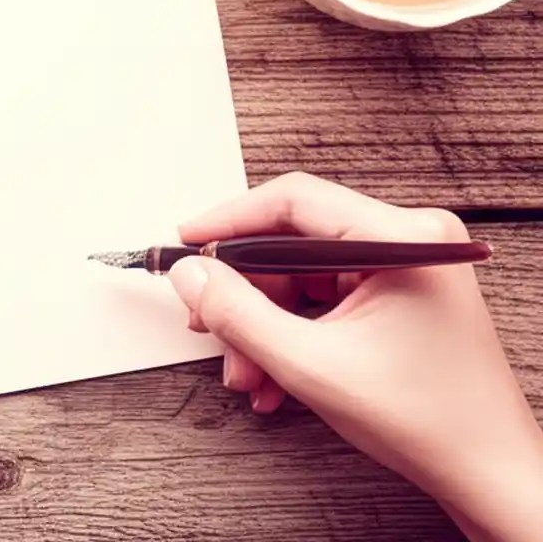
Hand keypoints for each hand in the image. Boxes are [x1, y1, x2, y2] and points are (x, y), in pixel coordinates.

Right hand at [166, 173, 542, 541]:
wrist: (483, 470)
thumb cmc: (426, 419)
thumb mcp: (308, 364)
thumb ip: (237, 313)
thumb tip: (191, 275)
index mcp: (402, 238)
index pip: (294, 201)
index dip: (229, 221)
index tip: (188, 242)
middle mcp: (408, 240)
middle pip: (292, 243)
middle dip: (245, 294)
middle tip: (206, 323)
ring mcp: (405, 267)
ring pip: (301, 277)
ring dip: (263, 325)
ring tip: (247, 372)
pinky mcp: (398, 294)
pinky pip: (323, 299)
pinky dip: (291, 334)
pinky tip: (273, 375)